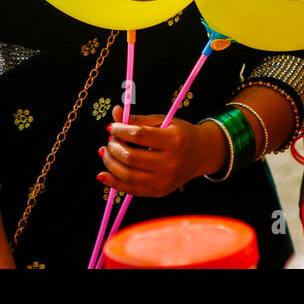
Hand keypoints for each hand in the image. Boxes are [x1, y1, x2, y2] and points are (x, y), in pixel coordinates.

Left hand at [98, 105, 224, 197]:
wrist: (201, 153)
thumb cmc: (179, 134)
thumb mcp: (162, 121)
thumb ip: (137, 119)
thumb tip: (115, 112)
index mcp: (173, 141)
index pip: (138, 136)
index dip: (120, 131)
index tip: (111, 127)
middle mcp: (170, 163)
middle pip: (131, 158)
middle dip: (114, 147)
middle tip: (110, 140)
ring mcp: (165, 180)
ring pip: (129, 176)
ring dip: (110, 164)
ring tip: (106, 152)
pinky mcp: (160, 191)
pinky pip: (132, 190)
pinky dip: (114, 183)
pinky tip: (103, 174)